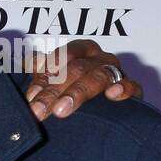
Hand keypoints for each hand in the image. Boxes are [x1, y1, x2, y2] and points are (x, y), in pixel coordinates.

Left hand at [24, 39, 142, 120]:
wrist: (103, 108)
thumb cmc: (72, 88)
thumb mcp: (54, 79)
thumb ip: (41, 73)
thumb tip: (28, 64)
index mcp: (80, 50)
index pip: (63, 55)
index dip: (46, 73)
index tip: (31, 95)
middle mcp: (99, 58)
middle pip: (76, 69)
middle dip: (54, 91)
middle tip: (38, 110)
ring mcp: (117, 72)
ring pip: (98, 77)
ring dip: (78, 93)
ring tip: (61, 110)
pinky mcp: (133, 89)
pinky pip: (132, 86)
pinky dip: (123, 88)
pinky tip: (112, 95)